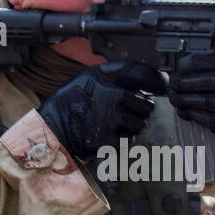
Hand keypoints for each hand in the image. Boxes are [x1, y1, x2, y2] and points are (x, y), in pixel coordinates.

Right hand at [37, 61, 165, 159]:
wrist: (53, 126)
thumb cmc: (72, 99)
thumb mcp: (92, 75)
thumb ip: (119, 72)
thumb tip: (150, 74)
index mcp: (109, 81)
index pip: (143, 75)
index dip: (155, 81)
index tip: (161, 86)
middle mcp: (114, 100)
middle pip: (146, 107)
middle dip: (141, 110)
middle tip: (130, 111)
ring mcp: (113, 122)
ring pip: (139, 126)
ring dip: (133, 126)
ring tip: (118, 123)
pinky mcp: (110, 142)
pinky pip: (128, 142)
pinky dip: (123, 140)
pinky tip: (111, 135)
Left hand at [167, 48, 214, 141]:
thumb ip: (209, 62)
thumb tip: (179, 64)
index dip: (196, 61)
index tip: (180, 67)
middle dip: (188, 82)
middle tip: (174, 83)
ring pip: (214, 102)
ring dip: (189, 100)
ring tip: (175, 98)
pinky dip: (196, 116)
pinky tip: (185, 112)